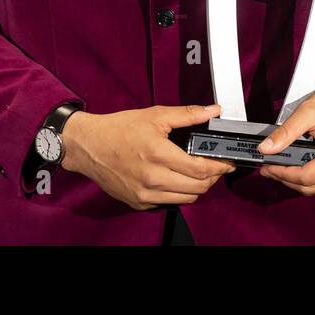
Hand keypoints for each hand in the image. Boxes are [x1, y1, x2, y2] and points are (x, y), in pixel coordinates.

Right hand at [60, 103, 236, 210]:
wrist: (88, 146)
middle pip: (198, 188)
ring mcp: (145, 194)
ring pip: (186, 199)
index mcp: (159, 154)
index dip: (220, 166)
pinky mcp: (139, 202)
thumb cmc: (118, 129)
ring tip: (198, 172)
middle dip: (213, 178)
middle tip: (216, 166)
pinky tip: (177, 179)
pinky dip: (179, 193)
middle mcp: (153, 179)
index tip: (227, 161)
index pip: (201, 169)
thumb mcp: (154, 115)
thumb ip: (187, 114)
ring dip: (198, 187)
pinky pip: (169, 202)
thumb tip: (213, 111)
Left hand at [255, 79, 314, 194]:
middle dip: (288, 179)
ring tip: (286, 165)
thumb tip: (266, 148)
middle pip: (313, 187)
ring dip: (302, 179)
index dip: (283, 174)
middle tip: (271, 168)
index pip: (307, 177)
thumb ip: (286, 132)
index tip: (268, 168)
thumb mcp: (309, 111)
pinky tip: (306, 163)